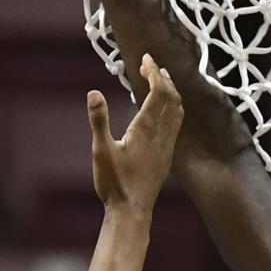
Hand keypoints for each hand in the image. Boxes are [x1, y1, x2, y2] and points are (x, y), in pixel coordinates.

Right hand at [88, 53, 181, 211]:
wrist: (133, 211)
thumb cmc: (115, 183)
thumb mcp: (101, 151)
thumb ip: (98, 120)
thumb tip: (93, 93)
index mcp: (145, 128)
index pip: (157, 91)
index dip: (153, 72)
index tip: (145, 59)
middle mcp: (161, 134)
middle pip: (171, 97)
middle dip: (162, 77)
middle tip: (151, 64)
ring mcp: (166, 145)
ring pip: (177, 110)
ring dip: (171, 91)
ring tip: (162, 80)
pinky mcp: (167, 155)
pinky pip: (176, 124)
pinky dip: (173, 108)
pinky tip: (164, 112)